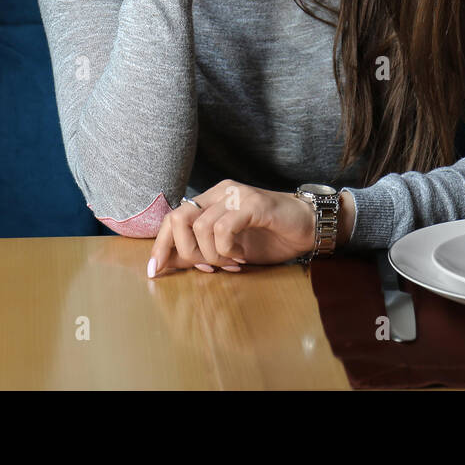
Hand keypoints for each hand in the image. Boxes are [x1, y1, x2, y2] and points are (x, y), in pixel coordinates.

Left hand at [147, 180, 317, 276]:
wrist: (309, 227)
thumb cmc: (271, 237)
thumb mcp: (230, 249)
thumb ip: (202, 252)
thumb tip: (168, 266)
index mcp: (211, 200)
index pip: (172, 217)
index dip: (160, 245)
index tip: (154, 272)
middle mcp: (220, 192)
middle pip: (178, 219)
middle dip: (185, 252)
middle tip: (207, 268)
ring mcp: (236, 195)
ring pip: (200, 227)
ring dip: (212, 254)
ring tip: (230, 263)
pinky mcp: (252, 203)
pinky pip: (223, 228)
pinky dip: (227, 249)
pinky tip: (240, 256)